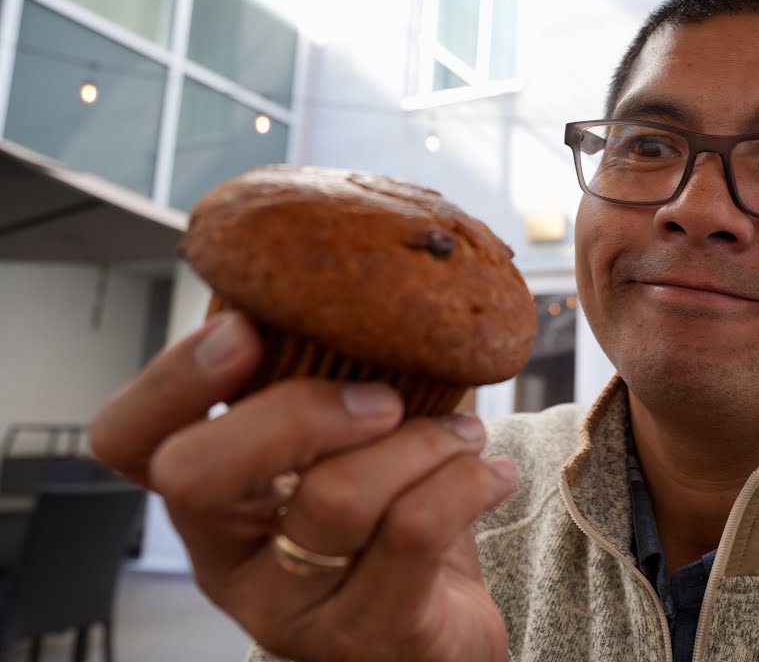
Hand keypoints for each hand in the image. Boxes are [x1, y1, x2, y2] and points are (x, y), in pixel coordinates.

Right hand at [91, 311, 516, 660]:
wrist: (447, 638)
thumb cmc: (394, 526)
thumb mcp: (350, 451)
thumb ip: (336, 380)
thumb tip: (363, 272)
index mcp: (213, 500)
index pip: (128, 441)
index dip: (170, 378)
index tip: (245, 327)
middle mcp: (229, 561)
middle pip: (199, 474)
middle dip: (300, 408)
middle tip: (386, 398)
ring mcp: (292, 608)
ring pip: (333, 498)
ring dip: (421, 442)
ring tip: (466, 434)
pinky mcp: (370, 634)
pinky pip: (412, 532)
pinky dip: (468, 480)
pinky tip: (492, 471)